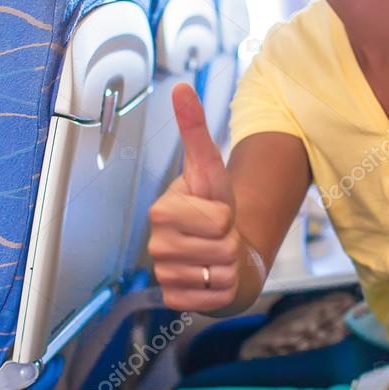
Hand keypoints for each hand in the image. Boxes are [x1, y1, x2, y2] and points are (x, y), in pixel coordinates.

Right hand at [147, 83, 239, 311]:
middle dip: (231, 243)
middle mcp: (156, 245)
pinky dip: (223, 290)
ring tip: (216, 255)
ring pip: (221, 274)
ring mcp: (164, 276)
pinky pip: (214, 298)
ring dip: (229, 266)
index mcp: (162, 211)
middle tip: (219, 237)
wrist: (218, 252)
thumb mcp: (210, 170)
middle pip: (223, 247)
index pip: (218, 219)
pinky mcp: (174, 302)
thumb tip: (181, 87)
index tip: (216, 213)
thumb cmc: (214, 209)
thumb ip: (195, 130)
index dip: (228, 217)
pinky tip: (212, 279)